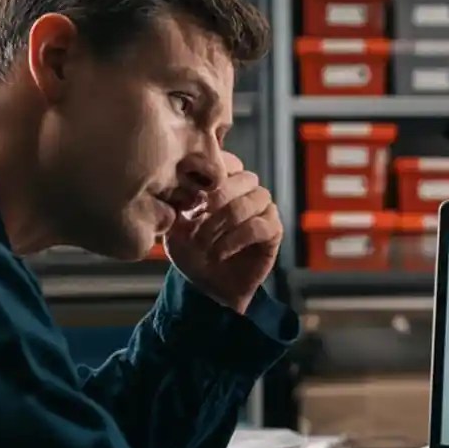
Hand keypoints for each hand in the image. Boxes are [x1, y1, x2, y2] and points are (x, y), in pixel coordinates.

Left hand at [165, 152, 282, 314]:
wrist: (208, 287)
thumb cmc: (192, 252)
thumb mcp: (175, 225)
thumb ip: (178, 203)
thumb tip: (181, 184)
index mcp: (225, 180)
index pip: (226, 160)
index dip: (210, 176)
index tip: (190, 200)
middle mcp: (247, 189)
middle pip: (242, 178)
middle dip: (216, 201)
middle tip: (196, 225)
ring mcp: (263, 208)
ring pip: (253, 199)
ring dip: (225, 222)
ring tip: (206, 242)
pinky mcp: (273, 230)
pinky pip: (260, 225)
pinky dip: (237, 239)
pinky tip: (221, 252)